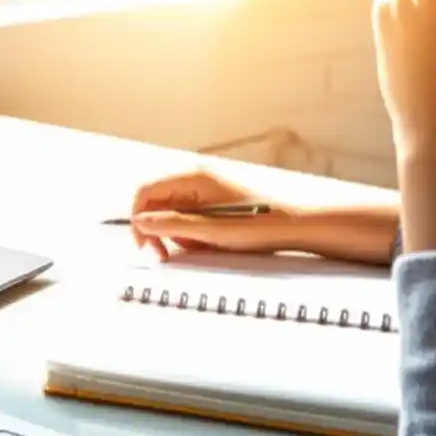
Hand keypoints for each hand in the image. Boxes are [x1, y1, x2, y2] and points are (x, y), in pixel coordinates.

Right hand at [129, 171, 293, 260]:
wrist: (296, 225)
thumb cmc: (259, 223)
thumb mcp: (210, 229)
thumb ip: (172, 224)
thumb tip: (140, 222)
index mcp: (194, 178)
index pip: (147, 192)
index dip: (139, 219)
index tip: (144, 245)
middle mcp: (197, 180)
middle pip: (158, 204)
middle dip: (158, 231)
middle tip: (165, 256)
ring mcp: (207, 192)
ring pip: (174, 215)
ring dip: (178, 236)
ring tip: (200, 247)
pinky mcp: (216, 204)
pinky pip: (192, 220)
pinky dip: (193, 235)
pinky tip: (210, 243)